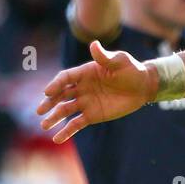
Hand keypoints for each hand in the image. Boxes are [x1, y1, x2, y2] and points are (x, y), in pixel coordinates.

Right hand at [36, 41, 156, 142]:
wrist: (144, 87)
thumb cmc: (132, 70)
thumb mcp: (120, 61)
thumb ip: (105, 57)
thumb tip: (94, 44)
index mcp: (84, 72)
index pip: (65, 78)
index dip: (56, 85)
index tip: (48, 92)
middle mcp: (81, 87)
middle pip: (60, 95)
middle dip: (49, 103)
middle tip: (40, 111)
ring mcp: (85, 102)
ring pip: (65, 110)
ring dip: (54, 118)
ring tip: (44, 126)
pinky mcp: (92, 115)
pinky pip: (76, 124)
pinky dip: (67, 131)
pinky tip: (57, 139)